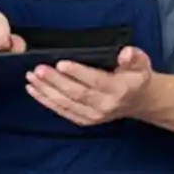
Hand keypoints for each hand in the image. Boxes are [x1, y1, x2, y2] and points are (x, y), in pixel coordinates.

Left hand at [26, 46, 153, 125]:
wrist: (139, 101)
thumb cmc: (136, 77)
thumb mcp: (142, 62)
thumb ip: (134, 56)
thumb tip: (125, 53)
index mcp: (119, 89)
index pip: (96, 81)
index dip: (78, 73)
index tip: (60, 63)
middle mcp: (105, 105)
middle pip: (76, 93)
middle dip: (55, 81)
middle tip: (39, 69)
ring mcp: (93, 115)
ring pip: (66, 103)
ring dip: (46, 91)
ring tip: (31, 77)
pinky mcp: (84, 120)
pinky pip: (62, 111)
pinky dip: (46, 101)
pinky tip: (33, 90)